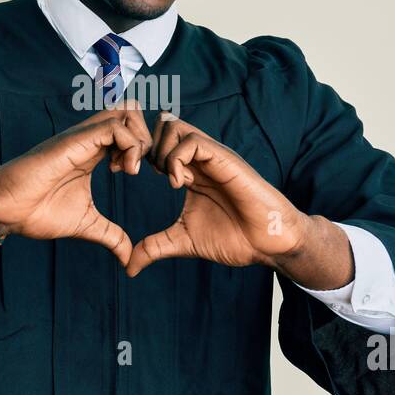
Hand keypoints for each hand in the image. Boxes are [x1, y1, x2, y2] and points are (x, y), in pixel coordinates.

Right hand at [0, 101, 151, 265]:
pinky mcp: (76, 140)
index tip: (141, 174)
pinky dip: (128, 145)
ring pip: (127, 111)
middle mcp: (90, 139)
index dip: (145, 148)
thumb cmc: (38, 213)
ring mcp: (83, 137)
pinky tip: (120, 170)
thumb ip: (111, 235)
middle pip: (132, 110)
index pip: (130, 129)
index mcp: (94, 152)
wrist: (7, 210)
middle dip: (148, 137)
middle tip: (143, 168)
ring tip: (131, 168)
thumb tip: (129, 258)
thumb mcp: (87, 224)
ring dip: (139, 139)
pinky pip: (114, 126)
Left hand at [125, 113, 309, 276]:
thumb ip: (155, 248)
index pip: (154, 142)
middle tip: (138, 173)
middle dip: (141, 146)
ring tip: (166, 180)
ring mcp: (211, 156)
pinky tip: (179, 184)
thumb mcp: (184, 242)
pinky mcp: (224, 159)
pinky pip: (192, 141)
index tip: (125, 174)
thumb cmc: (235, 238)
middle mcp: (198, 159)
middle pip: (159, 126)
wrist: (269, 243)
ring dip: (159, 150)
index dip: (133, 154)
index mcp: (188, 171)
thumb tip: (129, 267)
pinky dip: (176, 159)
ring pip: (173, 126)